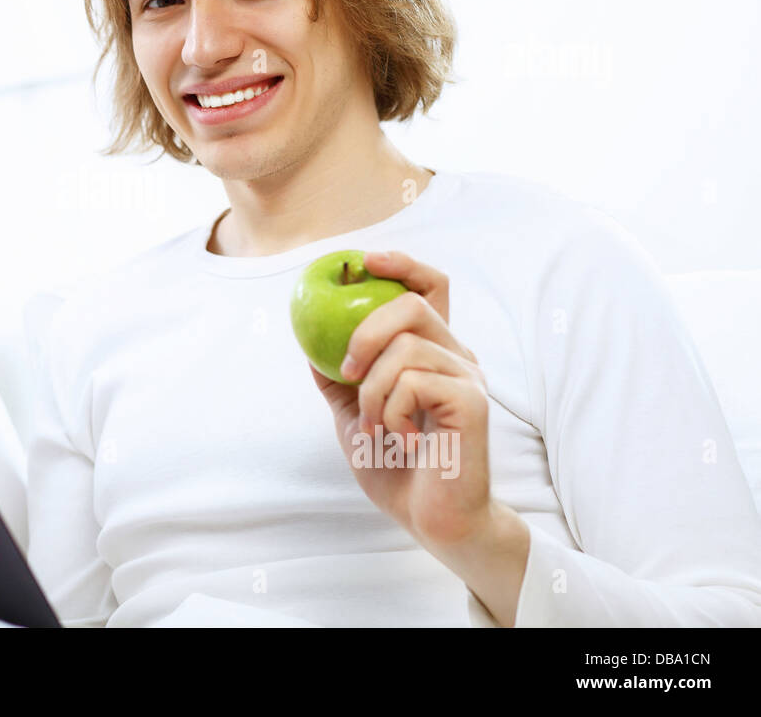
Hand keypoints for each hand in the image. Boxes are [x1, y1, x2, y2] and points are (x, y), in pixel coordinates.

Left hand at [307, 249, 493, 549]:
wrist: (431, 520)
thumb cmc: (399, 470)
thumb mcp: (356, 418)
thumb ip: (339, 382)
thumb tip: (308, 346)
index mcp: (434, 353)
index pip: (431, 287)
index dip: (402, 264)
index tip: (366, 259)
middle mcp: (458, 357)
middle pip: (412, 303)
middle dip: (365, 331)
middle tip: (347, 371)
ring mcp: (468, 377)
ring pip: (404, 347)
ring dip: (372, 391)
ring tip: (378, 428)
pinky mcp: (471, 401)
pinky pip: (412, 382)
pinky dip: (389, 412)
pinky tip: (399, 440)